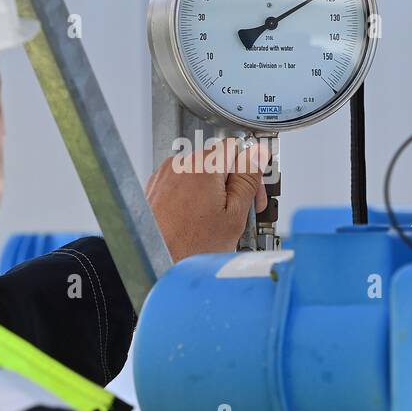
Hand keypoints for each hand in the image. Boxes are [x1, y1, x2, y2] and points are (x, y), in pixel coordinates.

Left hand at [145, 138, 269, 261]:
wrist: (155, 264)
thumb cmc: (189, 248)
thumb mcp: (234, 215)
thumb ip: (248, 179)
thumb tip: (257, 155)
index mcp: (202, 166)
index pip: (236, 146)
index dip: (250, 169)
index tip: (252, 189)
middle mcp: (180, 164)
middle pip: (218, 160)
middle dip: (233, 183)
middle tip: (240, 211)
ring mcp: (165, 175)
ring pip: (201, 172)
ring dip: (214, 191)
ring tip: (216, 221)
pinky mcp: (156, 187)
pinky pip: (183, 183)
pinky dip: (195, 197)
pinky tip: (199, 221)